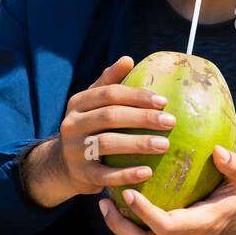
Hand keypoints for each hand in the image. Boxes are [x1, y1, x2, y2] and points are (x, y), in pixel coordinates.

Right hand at [28, 56, 177, 206]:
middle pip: (110, 117)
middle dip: (143, 118)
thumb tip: (127, 59)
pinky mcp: (81, 174)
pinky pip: (105, 175)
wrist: (65, 164)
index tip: (164, 102)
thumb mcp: (94, 103)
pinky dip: (126, 174)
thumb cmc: (91, 126)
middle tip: (171, 122)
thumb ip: (109, 83)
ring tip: (164, 145)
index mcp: (78, 103)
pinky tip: (148, 172)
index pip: (109, 94)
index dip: (137, 96)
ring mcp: (74, 150)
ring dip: (138, 144)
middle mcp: (72, 124)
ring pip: (106, 144)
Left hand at [97, 144, 235, 234]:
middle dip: (118, 227)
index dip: (143, 212)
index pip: (166, 226)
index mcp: (205, 225)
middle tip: (104, 202)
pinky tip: (124, 210)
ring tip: (108, 206)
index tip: (127, 192)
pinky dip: (133, 232)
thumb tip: (217, 150)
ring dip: (121, 231)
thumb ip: (233, 165)